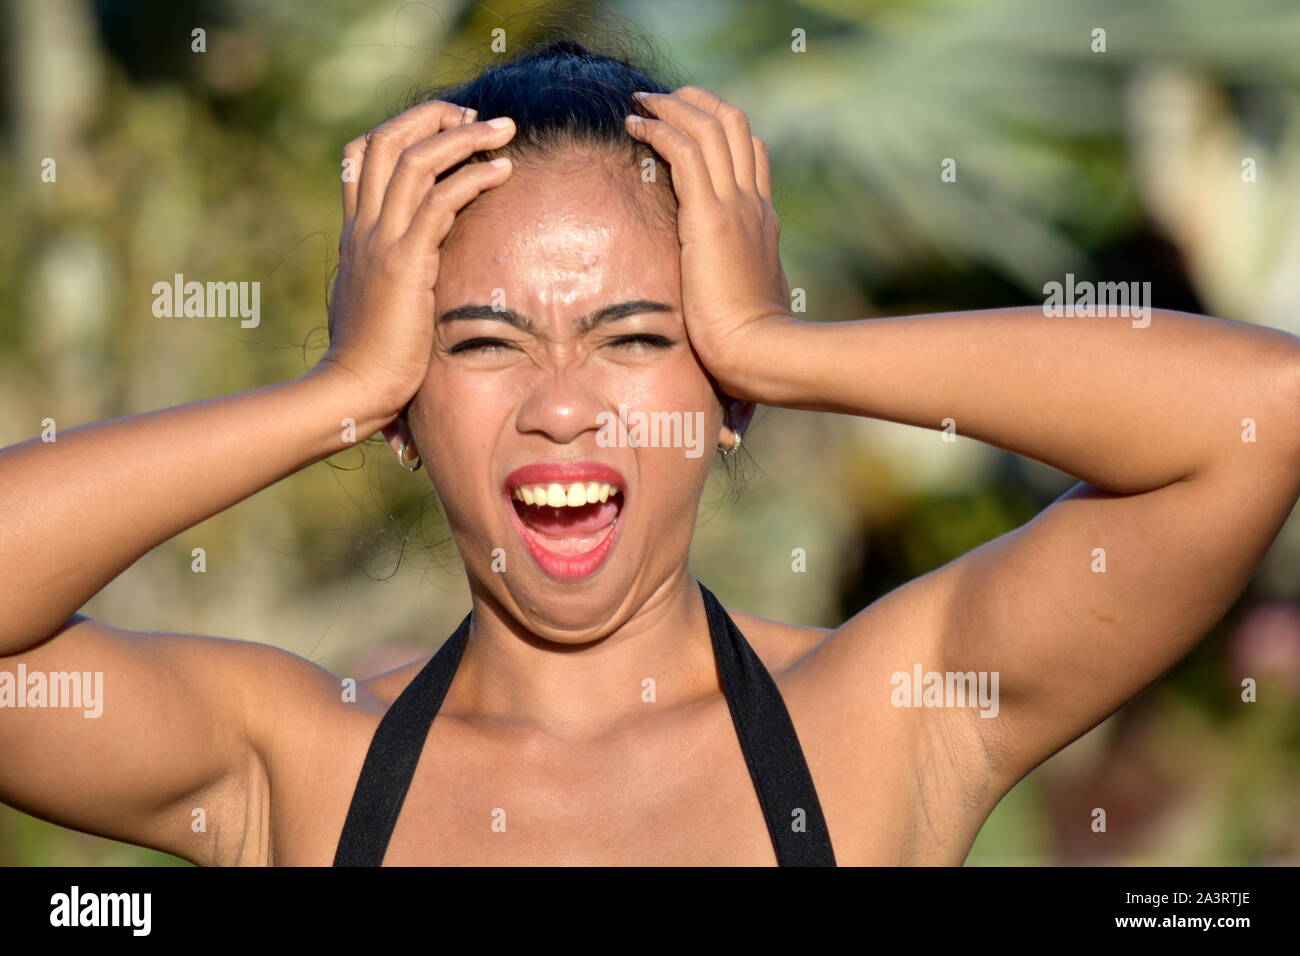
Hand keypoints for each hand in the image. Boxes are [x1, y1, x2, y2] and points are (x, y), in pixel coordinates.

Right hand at [318, 101, 516, 420]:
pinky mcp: (403, 264)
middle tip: (475, 115)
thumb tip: (406, 278)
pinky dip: (473, 177)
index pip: (364, 156)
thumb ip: (385, 280)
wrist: (352, 391)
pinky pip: (440, 201)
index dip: (402, 130)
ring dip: (463, 137)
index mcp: (354, 236)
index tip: (446, 128)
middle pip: (385, 141)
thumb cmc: (370, 362)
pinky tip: (503, 171)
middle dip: (433, 118)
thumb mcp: (373, 306)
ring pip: (415, 161)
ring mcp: (379, 243)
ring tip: (504, 130)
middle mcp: (362, 229)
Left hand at [624, 87, 792, 401]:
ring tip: (639, 104)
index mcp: (763, 225)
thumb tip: (727, 353)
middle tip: (660, 100)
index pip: (750, 156)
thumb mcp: (746, 317)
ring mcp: (737, 207)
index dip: (721, 132)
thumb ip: (735, 309)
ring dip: (672, 108)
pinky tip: (633, 127)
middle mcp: (754, 206)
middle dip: (696, 104)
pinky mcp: (712, 216)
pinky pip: (686, 151)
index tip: (686, 128)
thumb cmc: (754, 355)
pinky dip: (659, 130)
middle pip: (734, 127)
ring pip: (711, 128)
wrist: (765, 357)